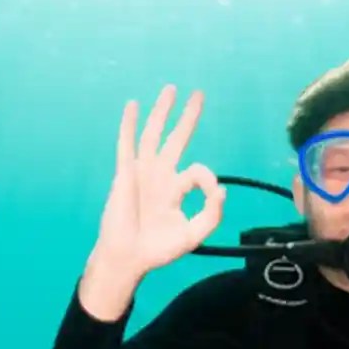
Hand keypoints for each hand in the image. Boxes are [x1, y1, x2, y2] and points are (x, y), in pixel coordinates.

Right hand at [91, 84, 225, 277]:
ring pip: (153, 134)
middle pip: (176, 138)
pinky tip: (133, 105)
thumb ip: (212, 213)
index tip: (213, 193)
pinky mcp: (125, 174)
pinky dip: (129, 124)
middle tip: (198, 94)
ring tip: (171, 90)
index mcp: (176, 189)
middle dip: (187, 117)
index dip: (209, 178)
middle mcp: (160, 176)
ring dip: (162, 112)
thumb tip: (223, 189)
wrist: (130, 258)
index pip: (198, 170)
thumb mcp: (195, 234)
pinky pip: (127, 144)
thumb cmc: (159, 249)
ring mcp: (142, 173)